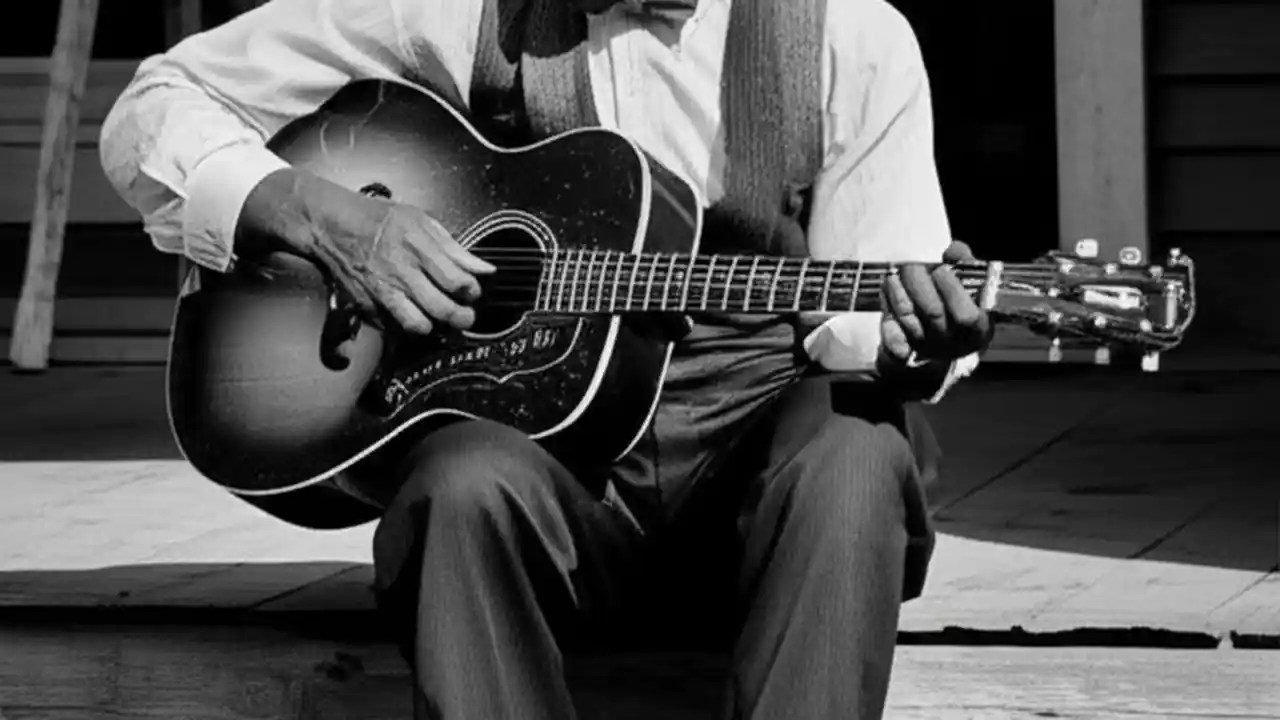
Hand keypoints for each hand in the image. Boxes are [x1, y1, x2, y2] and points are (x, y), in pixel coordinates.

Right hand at [317, 200, 495, 334]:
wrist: (332, 225)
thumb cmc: (376, 219)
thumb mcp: (421, 221)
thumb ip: (454, 248)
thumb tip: (483, 268)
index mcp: (417, 248)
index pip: (457, 281)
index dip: (471, 292)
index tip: (472, 291)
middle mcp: (400, 272)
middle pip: (442, 308)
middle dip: (461, 317)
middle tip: (465, 316)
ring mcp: (382, 291)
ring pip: (417, 324)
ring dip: (435, 327)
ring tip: (440, 321)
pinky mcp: (366, 305)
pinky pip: (392, 327)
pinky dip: (406, 327)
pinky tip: (413, 315)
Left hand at [878, 240, 991, 371]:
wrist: (944, 341)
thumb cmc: (964, 305)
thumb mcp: (975, 287)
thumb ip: (967, 266)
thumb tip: (954, 251)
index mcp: (978, 332)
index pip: (966, 316)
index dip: (952, 290)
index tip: (941, 269)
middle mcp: (952, 344)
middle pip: (933, 313)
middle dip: (920, 284)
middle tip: (913, 265)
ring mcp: (927, 348)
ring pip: (908, 319)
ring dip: (899, 291)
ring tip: (895, 272)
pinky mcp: (905, 349)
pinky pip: (891, 331)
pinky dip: (887, 309)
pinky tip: (887, 289)